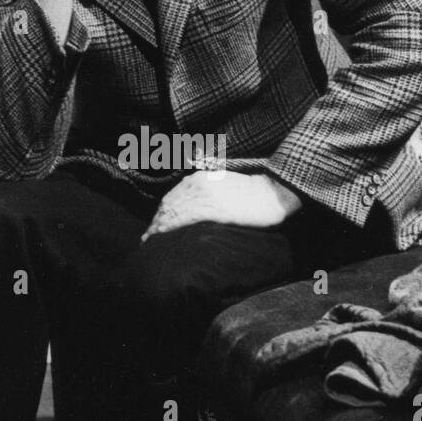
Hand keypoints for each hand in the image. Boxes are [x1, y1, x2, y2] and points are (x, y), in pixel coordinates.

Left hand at [140, 172, 302, 240]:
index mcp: (199, 179)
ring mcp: (204, 195)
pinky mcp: (212, 207)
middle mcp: (197, 184)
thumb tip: (193, 212)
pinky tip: (164, 237)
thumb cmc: (252, 194)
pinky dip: (171, 228)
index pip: (172, 199)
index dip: (160, 215)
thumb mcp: (223, 187)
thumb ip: (206, 194)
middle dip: (156, 223)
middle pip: (169, 206)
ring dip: (160, 227)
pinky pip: (185, 217)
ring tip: (152, 241)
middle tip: (148, 239)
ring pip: (173, 212)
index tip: (153, 229)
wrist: (273, 192)